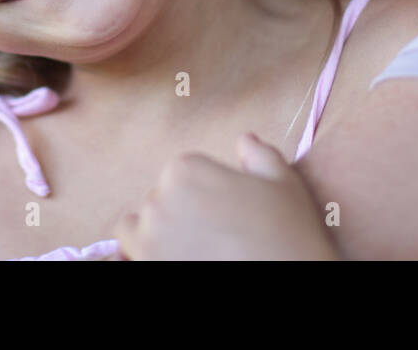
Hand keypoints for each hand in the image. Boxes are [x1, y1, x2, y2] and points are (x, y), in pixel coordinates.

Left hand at [113, 133, 339, 259]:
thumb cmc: (288, 232)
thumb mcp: (283, 181)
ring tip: (186, 249)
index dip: (200, 193)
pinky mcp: (146, 266)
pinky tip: (173, 259)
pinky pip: (128, 258)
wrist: (289, 277)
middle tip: (210, 234)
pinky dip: (143, 257)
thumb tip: (244, 140)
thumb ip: (259, 154)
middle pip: (157, 201)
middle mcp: (159, 199)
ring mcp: (148, 239)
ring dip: (153, 235)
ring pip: (135, 229)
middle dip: (178, 214)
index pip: (179, 175)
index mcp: (186, 169)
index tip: (222, 212)